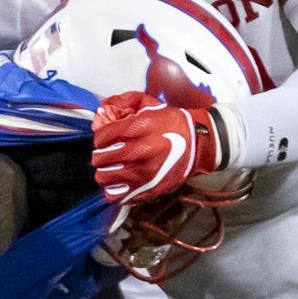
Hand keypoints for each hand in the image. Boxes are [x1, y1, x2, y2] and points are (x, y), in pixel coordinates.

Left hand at [91, 90, 224, 202]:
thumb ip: (123, 103)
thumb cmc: (170, 122)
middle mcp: (143, 152)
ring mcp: (145, 174)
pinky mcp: (148, 190)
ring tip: (112, 167)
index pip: (103, 136)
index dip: (100, 137)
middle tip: (107, 153)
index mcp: (142, 128)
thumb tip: (100, 111)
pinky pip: (117, 196)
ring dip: (104, 172)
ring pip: (105, 178)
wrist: (198, 144)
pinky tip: (120, 181)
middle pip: (101, 158)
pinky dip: (113, 189)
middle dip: (100, 154)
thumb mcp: (149, 104)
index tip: (105, 138)